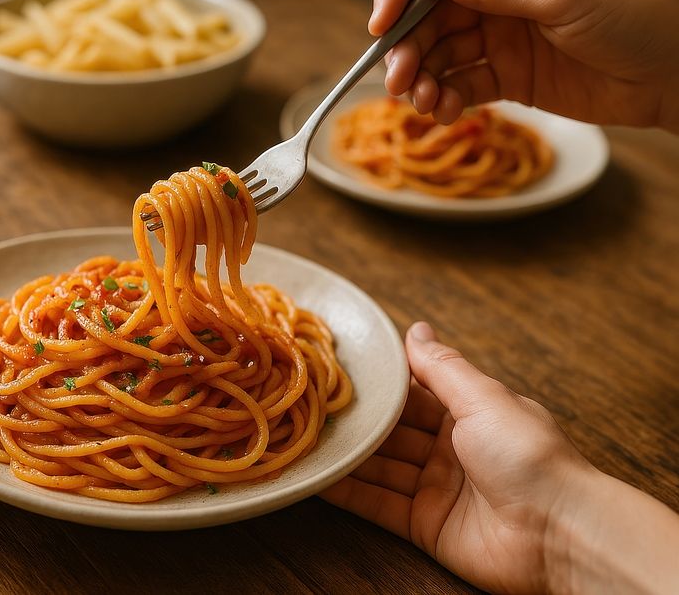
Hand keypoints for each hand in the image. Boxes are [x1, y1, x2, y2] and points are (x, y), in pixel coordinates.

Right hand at [322, 322, 678, 593]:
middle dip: (357, 419)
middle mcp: (450, 448)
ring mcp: (435, 488)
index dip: (380, 384)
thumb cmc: (529, 456)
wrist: (559, 532)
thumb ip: (442, 366)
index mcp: (470, 413)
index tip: (339, 370)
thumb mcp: (483, 397)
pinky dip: (347, 492)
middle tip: (309, 403)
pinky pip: (377, 504)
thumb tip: (415, 328)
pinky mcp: (424, 524)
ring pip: (379, 465)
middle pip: (392, 430)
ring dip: (346, 454)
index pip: (414, 393)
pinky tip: (317, 477)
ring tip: (302, 437)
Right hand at [372, 0, 678, 131]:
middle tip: (398, 80)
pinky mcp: (509, 75)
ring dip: (422, 79)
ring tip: (421, 102)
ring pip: (441, 55)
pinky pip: (463, 85)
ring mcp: (502, 35)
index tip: (381, 25)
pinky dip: (447, 100)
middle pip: (430, 16)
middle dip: (408, 47)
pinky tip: (445, 112)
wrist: (674, 72)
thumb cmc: (635, 12)